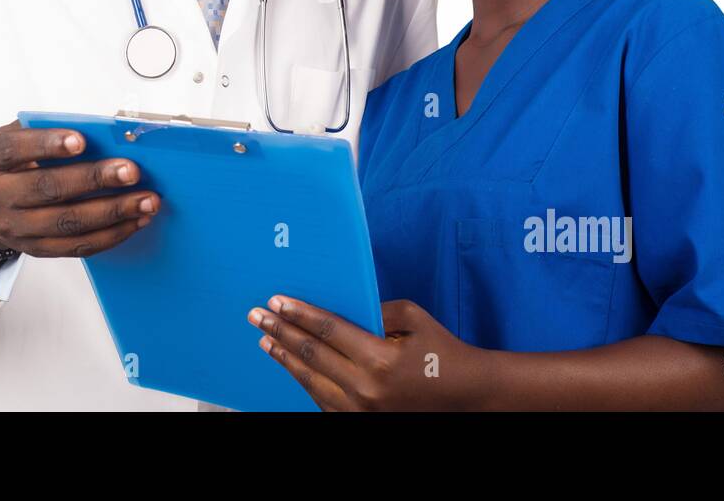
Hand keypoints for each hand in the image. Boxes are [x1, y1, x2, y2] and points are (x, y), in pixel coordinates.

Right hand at [0, 118, 159, 258]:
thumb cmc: (10, 162)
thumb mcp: (15, 137)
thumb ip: (47, 130)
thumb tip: (104, 131)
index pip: (13, 149)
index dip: (47, 144)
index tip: (81, 140)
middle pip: (47, 189)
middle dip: (94, 179)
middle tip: (132, 171)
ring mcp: (16, 228)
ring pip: (68, 222)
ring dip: (113, 212)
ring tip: (147, 200)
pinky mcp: (36, 249)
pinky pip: (77, 247)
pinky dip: (111, 234)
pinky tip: (136, 220)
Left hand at [247, 295, 493, 409]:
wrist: (466, 394)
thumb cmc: (442, 350)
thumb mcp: (412, 317)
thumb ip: (374, 310)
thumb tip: (338, 307)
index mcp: (380, 359)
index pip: (327, 331)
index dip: (299, 314)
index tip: (276, 301)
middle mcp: (366, 388)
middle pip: (311, 355)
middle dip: (281, 332)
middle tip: (258, 316)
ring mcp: (361, 411)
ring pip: (311, 381)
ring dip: (285, 358)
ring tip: (266, 340)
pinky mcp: (362, 422)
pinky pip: (323, 400)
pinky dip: (305, 380)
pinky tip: (292, 366)